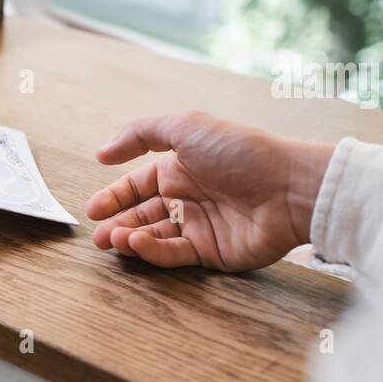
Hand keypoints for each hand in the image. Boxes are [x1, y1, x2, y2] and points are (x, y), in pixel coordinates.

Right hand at [85, 111, 332, 270]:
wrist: (289, 188)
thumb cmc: (240, 152)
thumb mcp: (186, 127)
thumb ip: (140, 134)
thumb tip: (101, 153)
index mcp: (179, 169)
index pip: (136, 186)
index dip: (113, 197)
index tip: (93, 209)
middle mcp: (186, 198)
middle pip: (140, 215)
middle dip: (116, 225)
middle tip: (97, 235)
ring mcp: (198, 227)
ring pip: (153, 236)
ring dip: (129, 239)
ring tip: (112, 240)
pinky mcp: (211, 253)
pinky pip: (174, 254)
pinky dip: (152, 250)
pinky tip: (137, 243)